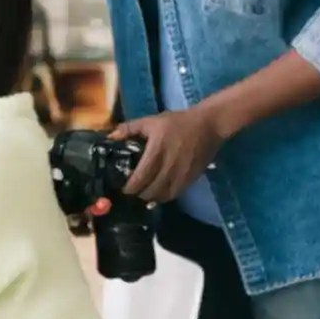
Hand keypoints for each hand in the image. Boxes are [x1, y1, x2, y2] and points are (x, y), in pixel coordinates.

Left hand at [110, 107, 230, 202]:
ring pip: (164, 195)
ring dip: (152, 198)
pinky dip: (165, 196)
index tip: (122, 188)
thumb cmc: (177, 122)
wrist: (209, 125)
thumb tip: (110, 137)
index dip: (130, 187)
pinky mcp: (192, 178)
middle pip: (152, 190)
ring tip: (143, 194)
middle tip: (131, 191)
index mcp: (157, 151)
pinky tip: (159, 193)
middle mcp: (170, 166)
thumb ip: (129, 129)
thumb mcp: (150, 121)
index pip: (141, 177)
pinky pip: (176, 193)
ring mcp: (182, 174)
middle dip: (139, 194)